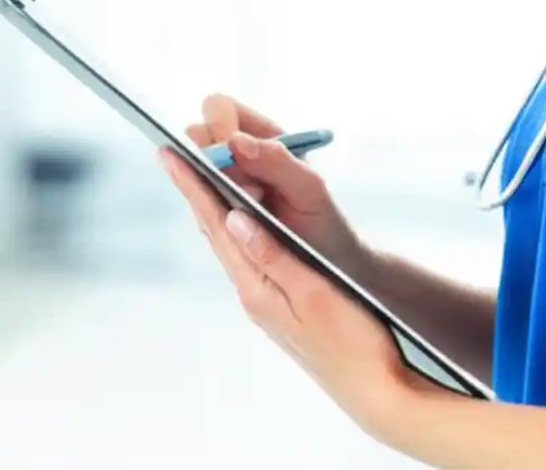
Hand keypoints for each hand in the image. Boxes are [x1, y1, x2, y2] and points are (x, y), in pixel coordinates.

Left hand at [158, 141, 427, 446]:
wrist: (376, 390)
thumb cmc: (355, 343)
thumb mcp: (316, 293)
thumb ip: (274, 255)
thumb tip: (235, 219)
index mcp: (258, 289)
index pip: (218, 226)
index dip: (193, 187)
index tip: (169, 154)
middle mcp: (254, 295)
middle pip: (216, 233)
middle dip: (195, 191)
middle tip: (175, 154)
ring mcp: (265, 302)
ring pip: (231, 244)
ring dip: (214, 208)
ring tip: (197, 175)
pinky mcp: (281, 305)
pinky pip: (250, 256)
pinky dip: (239, 228)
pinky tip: (240, 219)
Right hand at [183, 94, 368, 277]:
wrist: (325, 265)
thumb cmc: (322, 219)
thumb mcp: (309, 189)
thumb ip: (277, 161)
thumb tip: (234, 141)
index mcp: (262, 135)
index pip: (218, 107)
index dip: (217, 124)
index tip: (231, 151)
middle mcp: (236, 156)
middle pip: (195, 137)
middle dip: (209, 159)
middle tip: (245, 187)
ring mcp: (220, 184)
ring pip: (190, 172)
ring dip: (212, 189)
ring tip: (252, 208)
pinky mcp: (213, 213)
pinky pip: (196, 203)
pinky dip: (212, 210)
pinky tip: (242, 224)